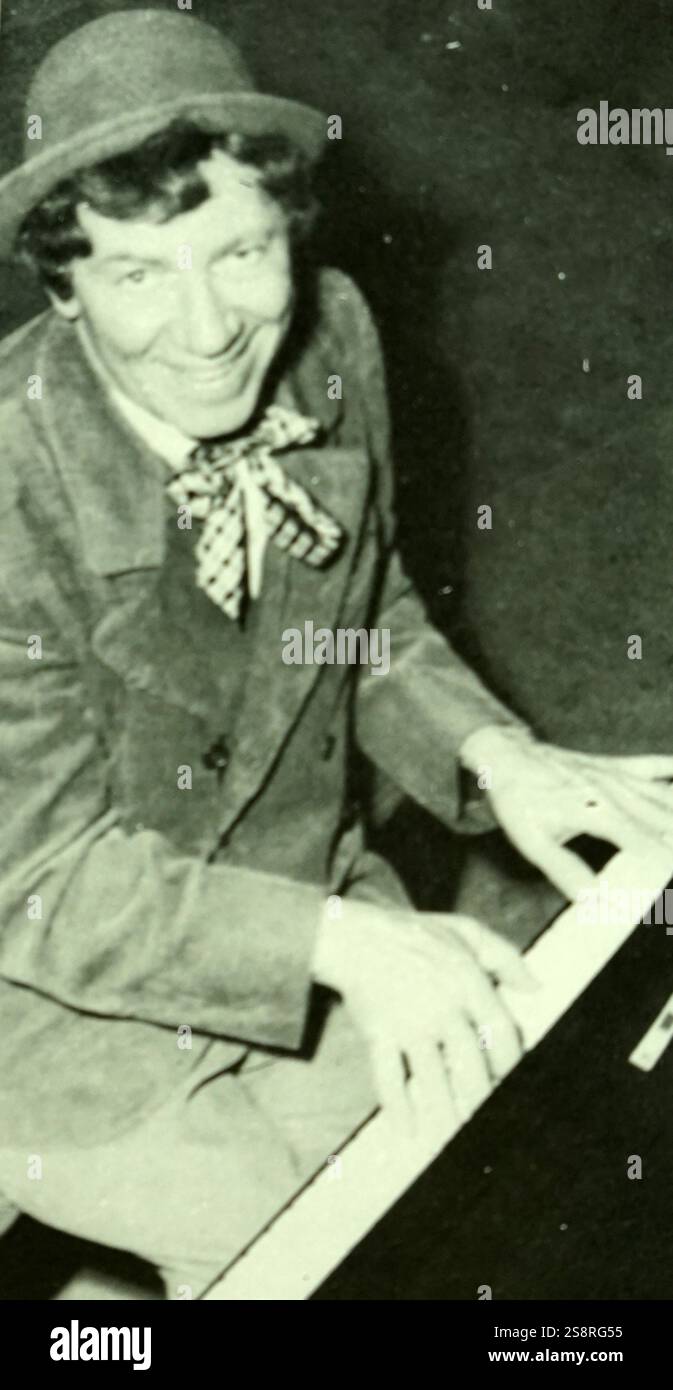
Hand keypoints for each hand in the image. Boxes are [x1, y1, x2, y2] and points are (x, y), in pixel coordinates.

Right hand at [313, 899, 533, 1133]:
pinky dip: (397, 1108)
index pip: (502, 1034)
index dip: (512, 1063)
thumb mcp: (466, 931)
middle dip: (483, 1100)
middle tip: (491, 1122)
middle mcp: (442, 1008)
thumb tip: (536, 986)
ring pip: (434, 1082)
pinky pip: (388, 1078)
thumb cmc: (415, 934)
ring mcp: (409, 1024)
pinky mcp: (379, 1034)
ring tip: (457, 1139)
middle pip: (472, 1067)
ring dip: (447, 1116)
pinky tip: (408, 1131)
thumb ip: (505, 955)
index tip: (512, 1081)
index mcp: (468, 982)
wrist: (357, 935)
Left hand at [461, 724, 672, 899]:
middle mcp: (611, 791)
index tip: (672, 876)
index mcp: (593, 811)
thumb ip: (564, 871)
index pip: (639, 839)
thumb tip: (592, 902)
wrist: (506, 756)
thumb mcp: (531, 842)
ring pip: (664, 794)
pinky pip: (654, 765)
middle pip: (661, 817)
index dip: (664, 856)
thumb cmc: (519, 802)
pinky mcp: (617, 765)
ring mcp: (617, 776)